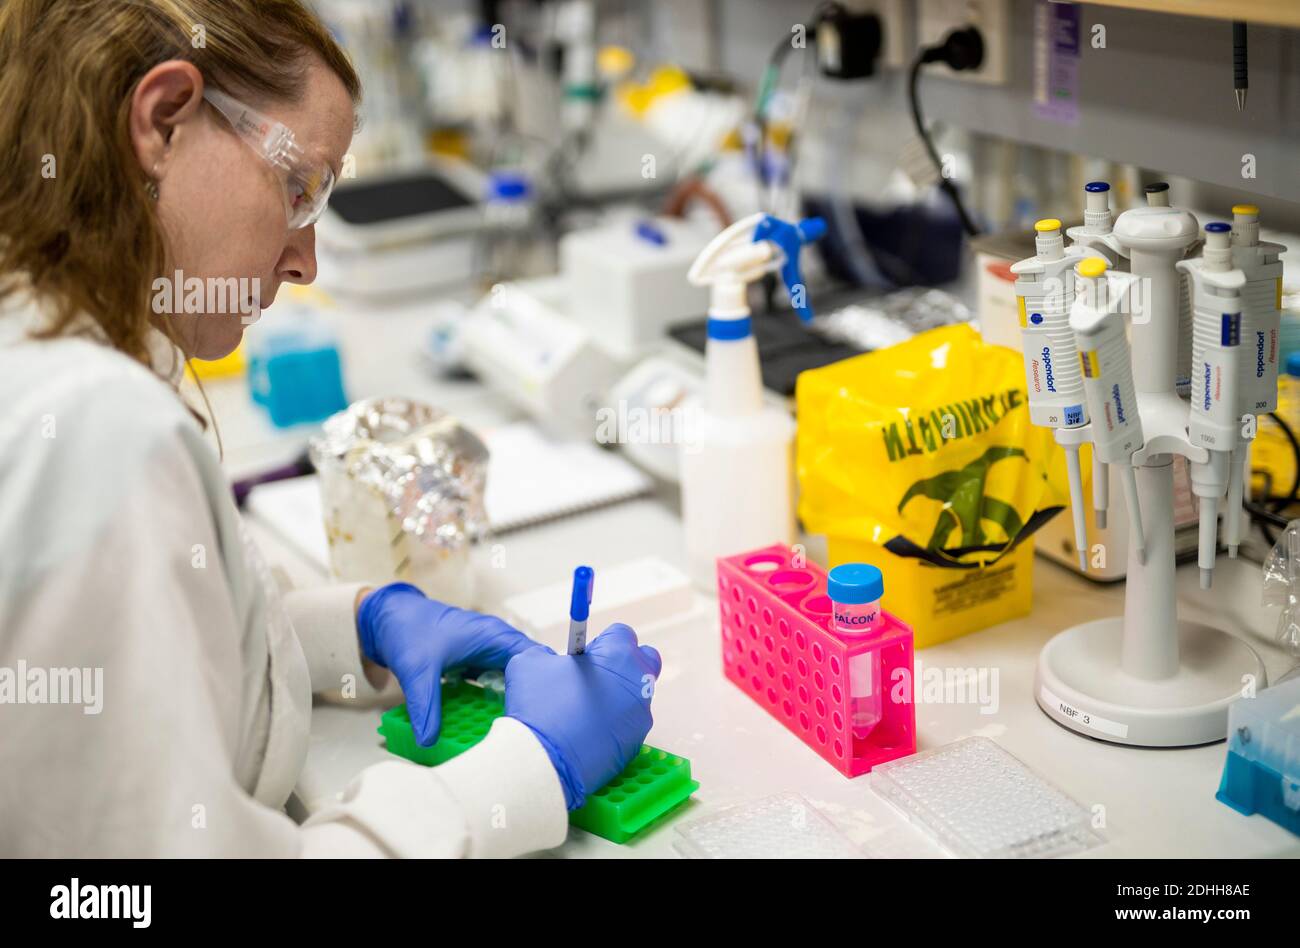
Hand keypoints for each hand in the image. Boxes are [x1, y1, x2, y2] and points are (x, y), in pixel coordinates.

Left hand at [357, 583, 537, 745]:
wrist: (386, 616)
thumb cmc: (407, 630)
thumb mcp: (417, 671)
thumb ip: (426, 707)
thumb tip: (429, 742)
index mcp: (493, 636)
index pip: (534, 660)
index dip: (539, 687)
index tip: (537, 716)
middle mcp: (496, 642)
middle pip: (528, 672)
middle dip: (530, 697)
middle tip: (530, 728)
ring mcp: (487, 651)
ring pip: (513, 678)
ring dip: (513, 699)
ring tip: (516, 728)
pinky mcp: (475, 661)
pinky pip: (495, 681)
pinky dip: (496, 698)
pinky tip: (492, 719)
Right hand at [504, 624, 661, 809]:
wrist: (545, 762)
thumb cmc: (540, 707)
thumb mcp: (530, 663)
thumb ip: (548, 654)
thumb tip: (553, 662)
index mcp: (619, 656)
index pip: (622, 633)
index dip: (601, 643)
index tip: (584, 657)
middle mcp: (639, 683)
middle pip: (643, 661)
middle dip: (623, 664)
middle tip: (592, 679)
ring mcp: (640, 716)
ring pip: (634, 697)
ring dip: (615, 698)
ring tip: (581, 712)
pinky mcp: (634, 744)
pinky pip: (626, 726)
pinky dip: (611, 727)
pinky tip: (584, 735)